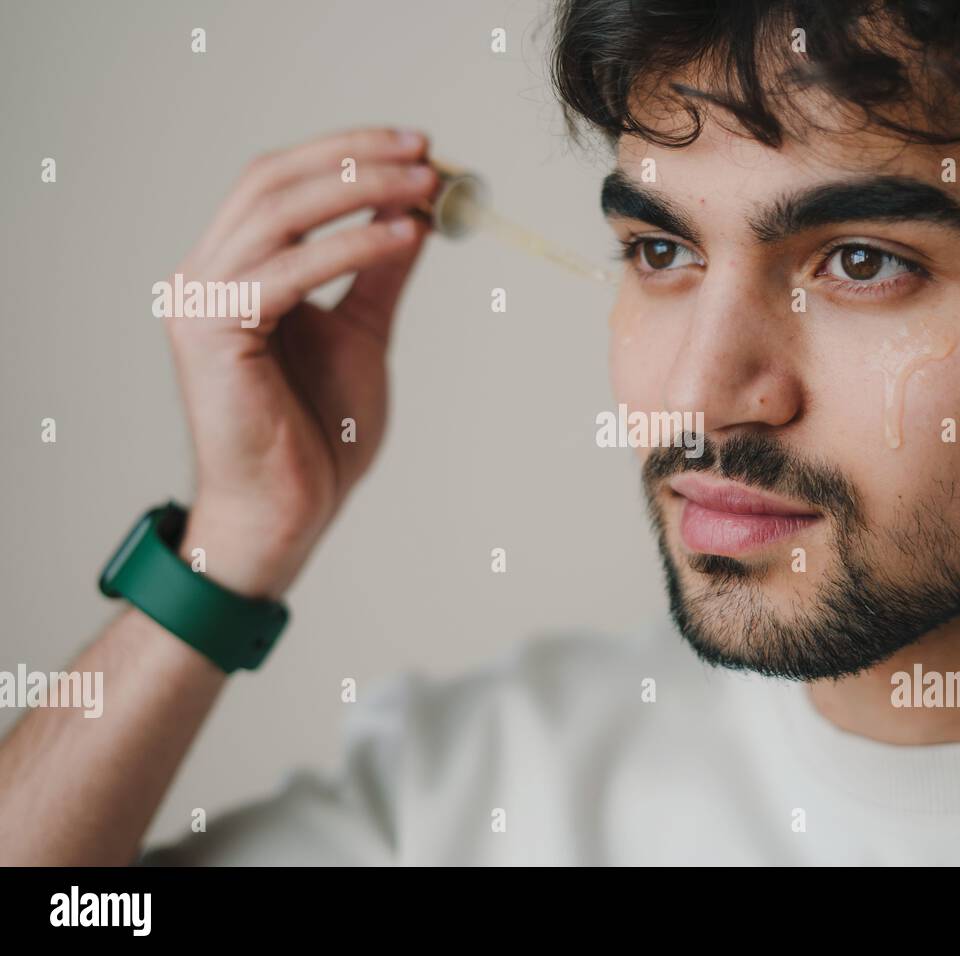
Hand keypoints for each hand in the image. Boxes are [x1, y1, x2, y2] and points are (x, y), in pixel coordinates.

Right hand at [163, 128, 437, 596]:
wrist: (289, 509)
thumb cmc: (319, 432)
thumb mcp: (362, 333)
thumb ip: (377, 274)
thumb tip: (414, 216)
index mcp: (234, 269)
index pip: (281, 182)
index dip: (346, 154)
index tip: (416, 147)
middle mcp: (204, 273)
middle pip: (274, 181)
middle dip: (355, 159)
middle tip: (425, 153)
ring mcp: (199, 300)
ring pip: (277, 213)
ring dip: (358, 191)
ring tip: (424, 188)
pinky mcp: (211, 332)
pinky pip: (289, 271)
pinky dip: (351, 246)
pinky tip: (404, 238)